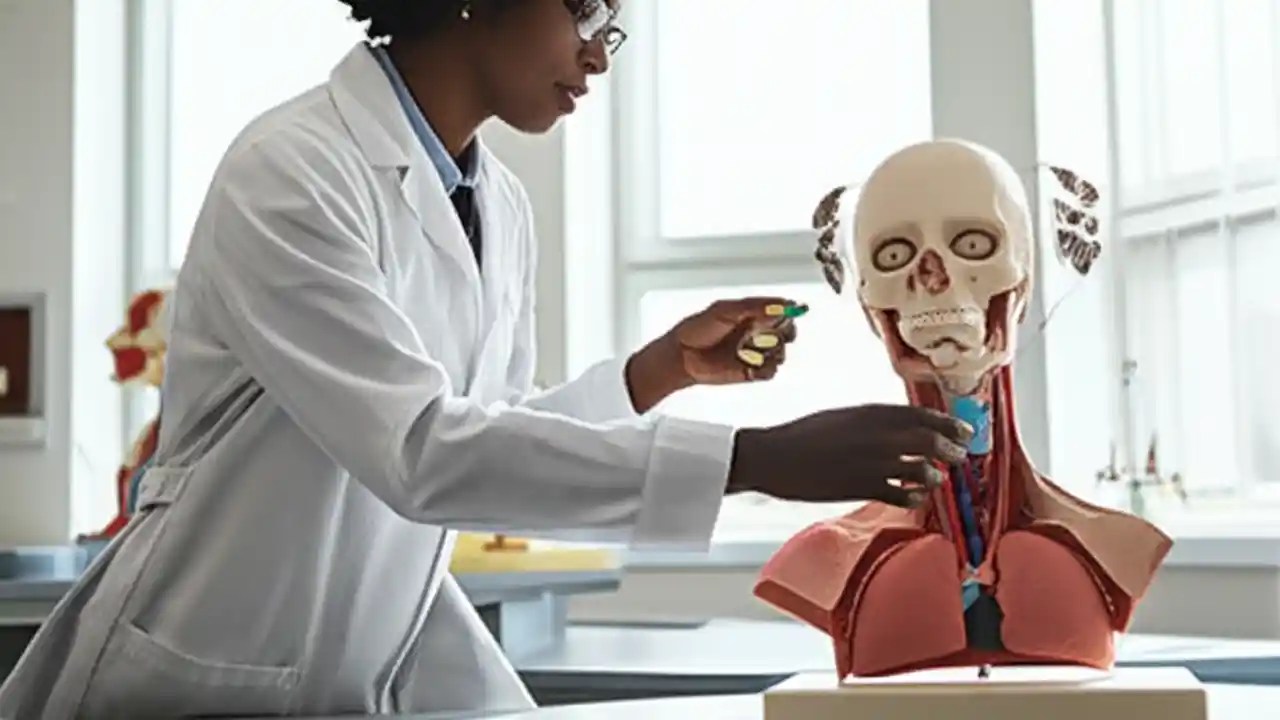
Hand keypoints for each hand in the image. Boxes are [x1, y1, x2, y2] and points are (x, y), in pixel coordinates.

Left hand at [625, 297, 802, 412]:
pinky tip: (751, 363)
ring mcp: (756, 352)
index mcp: (753, 314)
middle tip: (766, 332)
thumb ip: (753, 307)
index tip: (788, 313)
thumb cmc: (699, 329)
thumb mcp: (725, 310)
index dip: (788, 312)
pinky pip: (770, 371)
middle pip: (787, 332)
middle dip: (783, 332)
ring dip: (772, 350)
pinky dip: (765, 368)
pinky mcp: (752, 371)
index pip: (781, 311)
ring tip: (751, 348)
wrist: (683, 355)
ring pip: (780, 352)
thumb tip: (780, 306)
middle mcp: (757, 333)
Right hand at [727, 404, 973, 507]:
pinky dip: (914, 497)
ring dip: (933, 477)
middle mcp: (880, 436)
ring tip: (933, 479)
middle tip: (958, 457)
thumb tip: (901, 429)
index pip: (924, 416)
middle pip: (932, 444)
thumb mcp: (844, 416)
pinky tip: (913, 497)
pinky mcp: (864, 488)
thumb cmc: (804, 434)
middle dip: (951, 452)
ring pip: (923, 472)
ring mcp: (874, 463)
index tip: (964, 432)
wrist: (776, 456)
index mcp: (874, 412)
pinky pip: (903, 496)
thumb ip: (874, 421)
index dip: (949, 425)